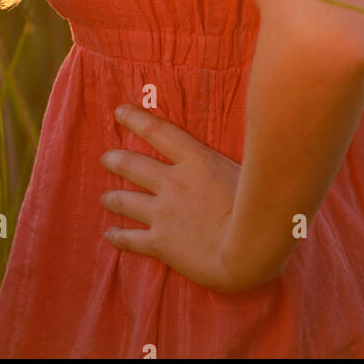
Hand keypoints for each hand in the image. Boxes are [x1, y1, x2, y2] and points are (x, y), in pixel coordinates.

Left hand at [99, 104, 265, 293]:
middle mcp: (173, 183)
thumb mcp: (248, 170)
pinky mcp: (160, 243)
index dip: (136, 119)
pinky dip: (117, 236)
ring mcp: (163, 213)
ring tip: (104, 197)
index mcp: (195, 161)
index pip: (158, 131)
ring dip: (112, 198)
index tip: (119, 112)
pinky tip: (109, 235)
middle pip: (134, 165)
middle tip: (105, 158)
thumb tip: (246, 141)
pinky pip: (130, 239)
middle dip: (115, 160)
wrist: (248, 251)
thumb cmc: (259, 207)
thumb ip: (233, 158)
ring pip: (125, 200)